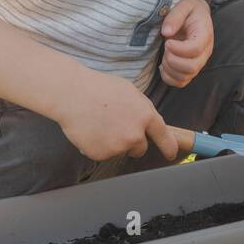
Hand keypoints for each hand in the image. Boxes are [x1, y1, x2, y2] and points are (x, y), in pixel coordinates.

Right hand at [57, 71, 180, 163]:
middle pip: (141, 149)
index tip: (171, 154)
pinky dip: (97, 146)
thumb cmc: (98, 88)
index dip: (170, 148)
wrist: (72, 94)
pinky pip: (103, 154)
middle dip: (132, 142)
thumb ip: (142, 110)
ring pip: (120, 150)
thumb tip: (147, 123)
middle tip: (116, 127)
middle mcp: (135, 134)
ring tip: (99, 123)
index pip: (165, 137)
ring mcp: (118, 146)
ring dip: (112, 142)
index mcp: (145, 115)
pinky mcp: (101, 155)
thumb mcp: (129, 92)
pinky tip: (90, 130)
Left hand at [159, 0, 213, 87]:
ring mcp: (198, 62)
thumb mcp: (184, 5)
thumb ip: (175, 16)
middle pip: (191, 67)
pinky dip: (168, 77)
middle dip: (172, 60)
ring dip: (169, 68)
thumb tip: (166, 32)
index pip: (195, 49)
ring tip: (164, 54)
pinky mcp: (190, 69)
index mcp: (204, 34)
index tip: (167, 40)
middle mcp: (205, 51)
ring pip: (185, 77)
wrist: (195, 15)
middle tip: (165, 47)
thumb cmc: (189, 9)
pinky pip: (180, 82)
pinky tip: (163, 64)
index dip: (178, 49)